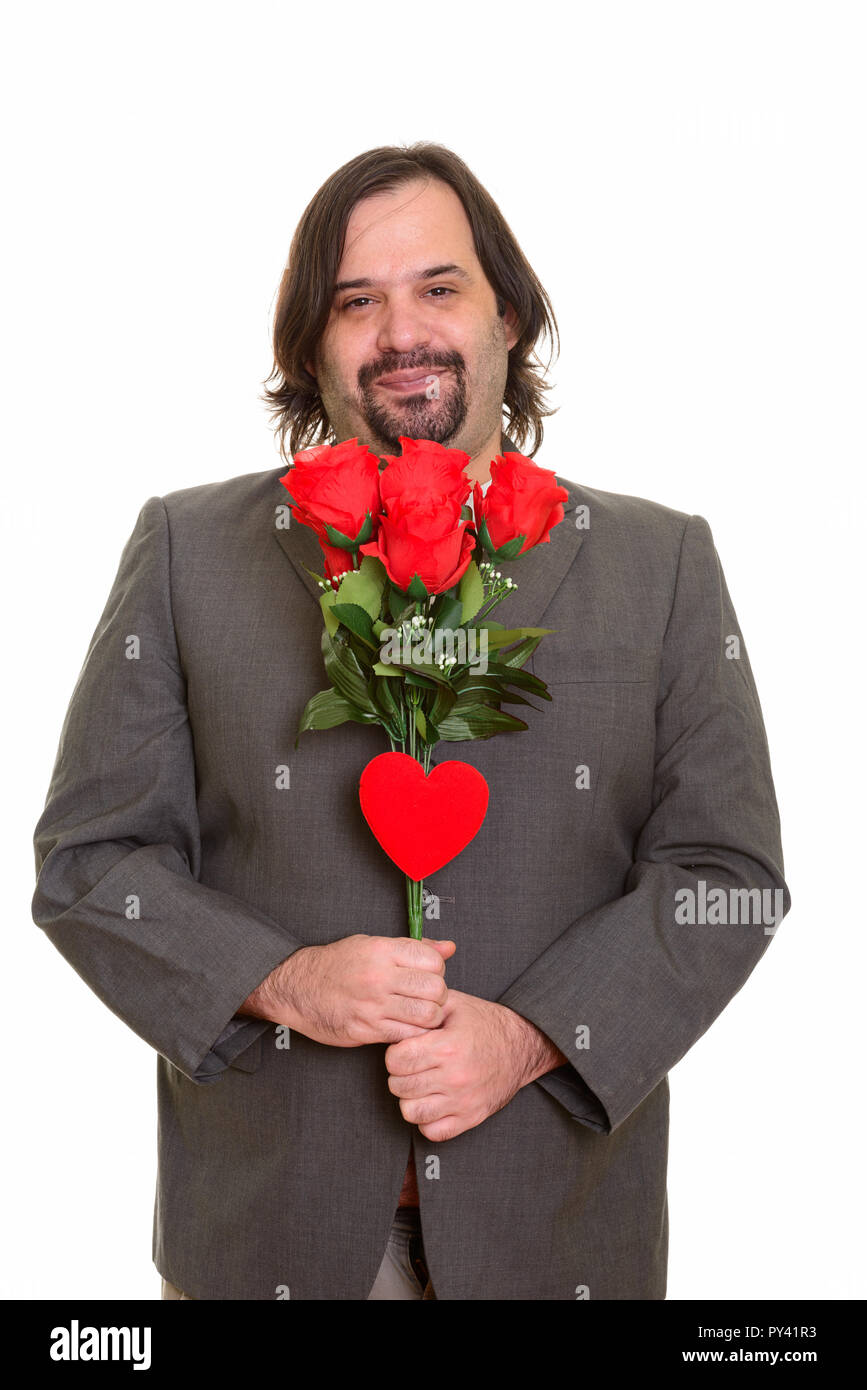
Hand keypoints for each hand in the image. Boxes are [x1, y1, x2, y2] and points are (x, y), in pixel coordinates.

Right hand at [238, 934, 455, 1046]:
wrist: (297, 987)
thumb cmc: (336, 965)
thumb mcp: (372, 945)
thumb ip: (412, 948)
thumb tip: (449, 948)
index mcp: (383, 950)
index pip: (433, 961)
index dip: (438, 970)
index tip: (429, 976)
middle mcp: (379, 976)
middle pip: (435, 989)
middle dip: (439, 996)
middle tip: (428, 998)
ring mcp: (372, 1004)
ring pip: (426, 1015)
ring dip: (430, 1017)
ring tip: (420, 1014)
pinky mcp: (365, 1029)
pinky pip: (406, 1035)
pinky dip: (414, 1034)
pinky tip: (406, 1027)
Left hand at [384, 988, 567, 1140]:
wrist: (522, 1046)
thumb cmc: (484, 1023)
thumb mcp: (454, 1004)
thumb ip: (423, 1009)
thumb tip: (394, 1018)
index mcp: (448, 1046)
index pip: (396, 1060)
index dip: (394, 1054)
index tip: (404, 1050)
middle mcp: (455, 1077)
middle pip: (400, 1086)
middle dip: (399, 1074)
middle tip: (412, 1066)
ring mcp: (464, 1101)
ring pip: (411, 1112)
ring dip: (410, 1098)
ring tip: (420, 1084)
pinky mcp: (471, 1118)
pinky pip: (432, 1132)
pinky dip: (427, 1119)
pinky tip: (433, 1101)